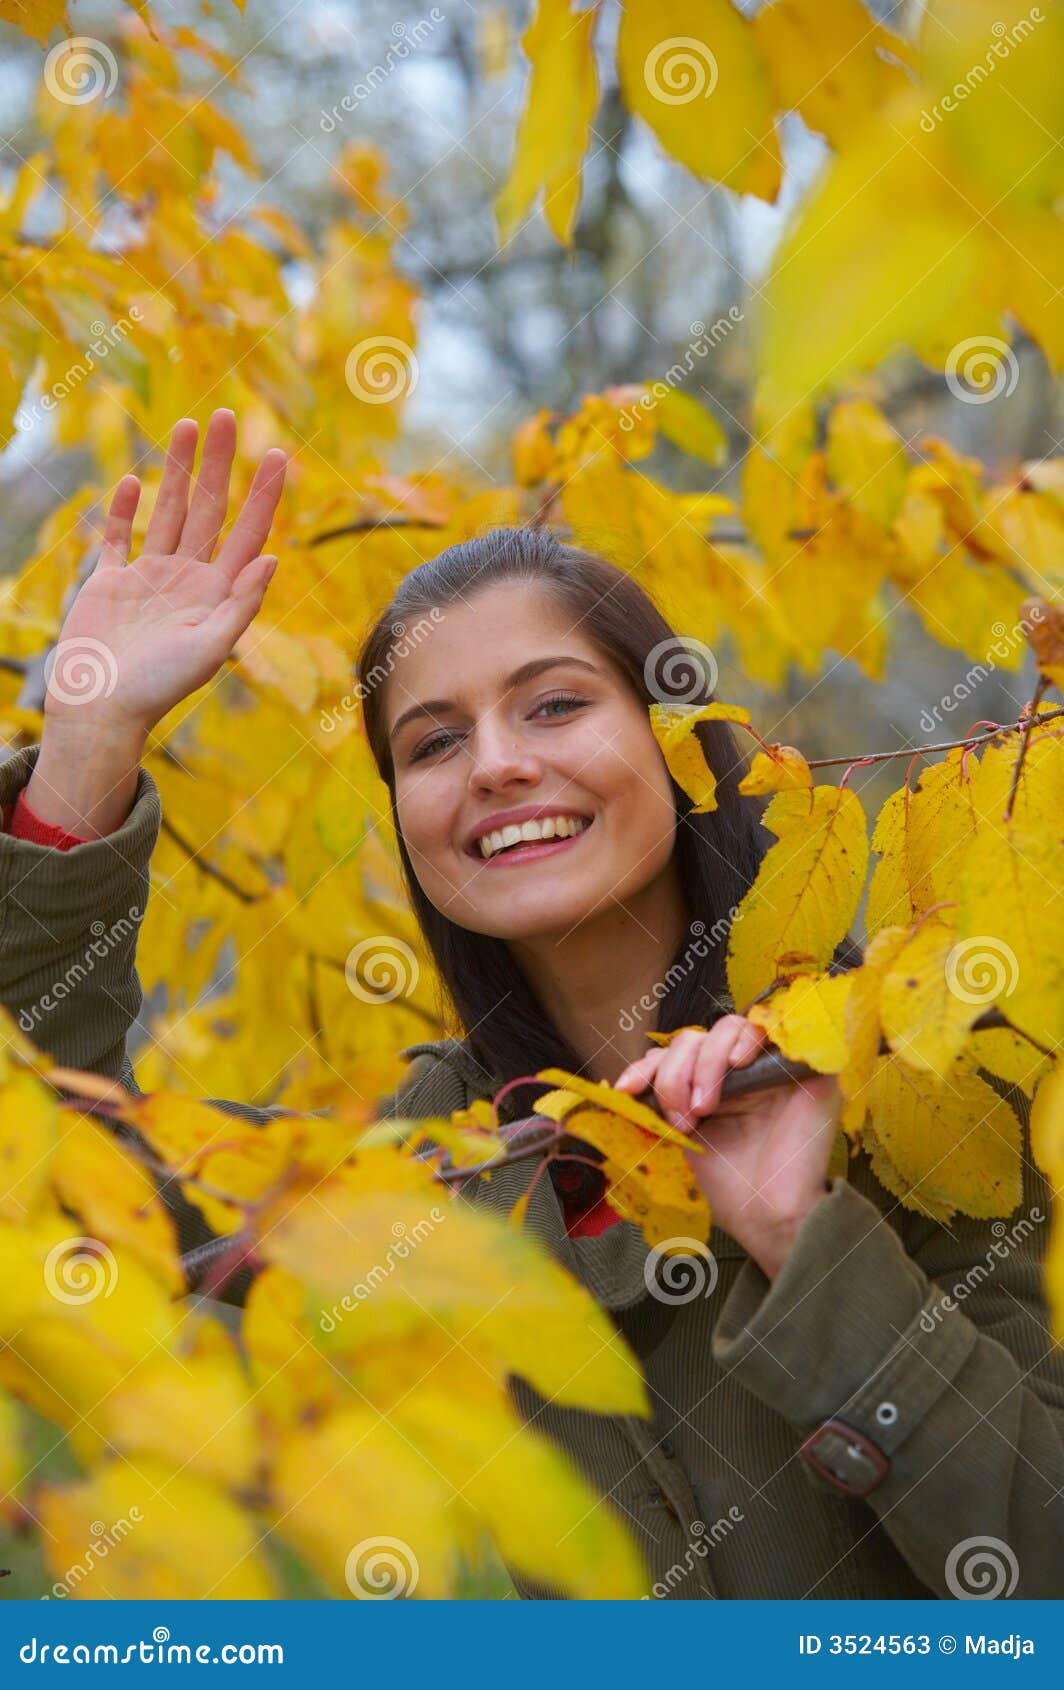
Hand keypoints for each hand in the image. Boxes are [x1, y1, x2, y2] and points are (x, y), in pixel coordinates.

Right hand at [42, 409, 286, 735]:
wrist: (102, 707)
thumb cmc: (160, 687)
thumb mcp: (210, 648)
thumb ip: (242, 603)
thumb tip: (273, 557)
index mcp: (217, 593)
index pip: (248, 532)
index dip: (265, 494)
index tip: (279, 454)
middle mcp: (188, 579)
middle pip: (209, 510)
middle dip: (219, 464)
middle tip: (228, 417)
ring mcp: (150, 577)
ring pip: (168, 511)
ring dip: (177, 470)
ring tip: (186, 425)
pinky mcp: (112, 583)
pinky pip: (119, 538)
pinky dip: (123, 510)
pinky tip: (131, 481)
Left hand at [613, 1017, 841, 1280]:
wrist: (768, 1219)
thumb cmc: (726, 1190)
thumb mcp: (678, 1141)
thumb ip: (655, 1109)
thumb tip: (612, 1088)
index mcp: (708, 1089)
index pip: (672, 1055)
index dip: (647, 1067)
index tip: (627, 1090)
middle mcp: (739, 1074)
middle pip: (696, 1039)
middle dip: (676, 1074)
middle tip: (682, 1118)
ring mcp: (771, 1068)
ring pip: (729, 1027)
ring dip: (706, 1061)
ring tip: (706, 1105)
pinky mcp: (804, 1067)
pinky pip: (776, 1026)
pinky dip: (747, 1037)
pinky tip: (737, 1064)